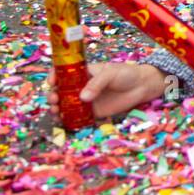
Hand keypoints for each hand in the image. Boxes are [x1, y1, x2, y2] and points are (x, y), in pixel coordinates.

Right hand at [45, 62, 166, 119]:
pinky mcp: (92, 112)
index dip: (54, 76)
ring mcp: (86, 100)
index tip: (52, 82)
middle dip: (53, 95)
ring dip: (57, 109)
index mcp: (83, 73)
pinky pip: (77, 117)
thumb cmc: (126, 74)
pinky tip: (64, 121)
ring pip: (66, 105)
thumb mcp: (110, 73)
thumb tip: (83, 98)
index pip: (63, 73)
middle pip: (60, 91)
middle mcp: (81, 86)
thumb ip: (96, 84)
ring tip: (56, 111)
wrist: (141, 86)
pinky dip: (68, 120)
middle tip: (54, 100)